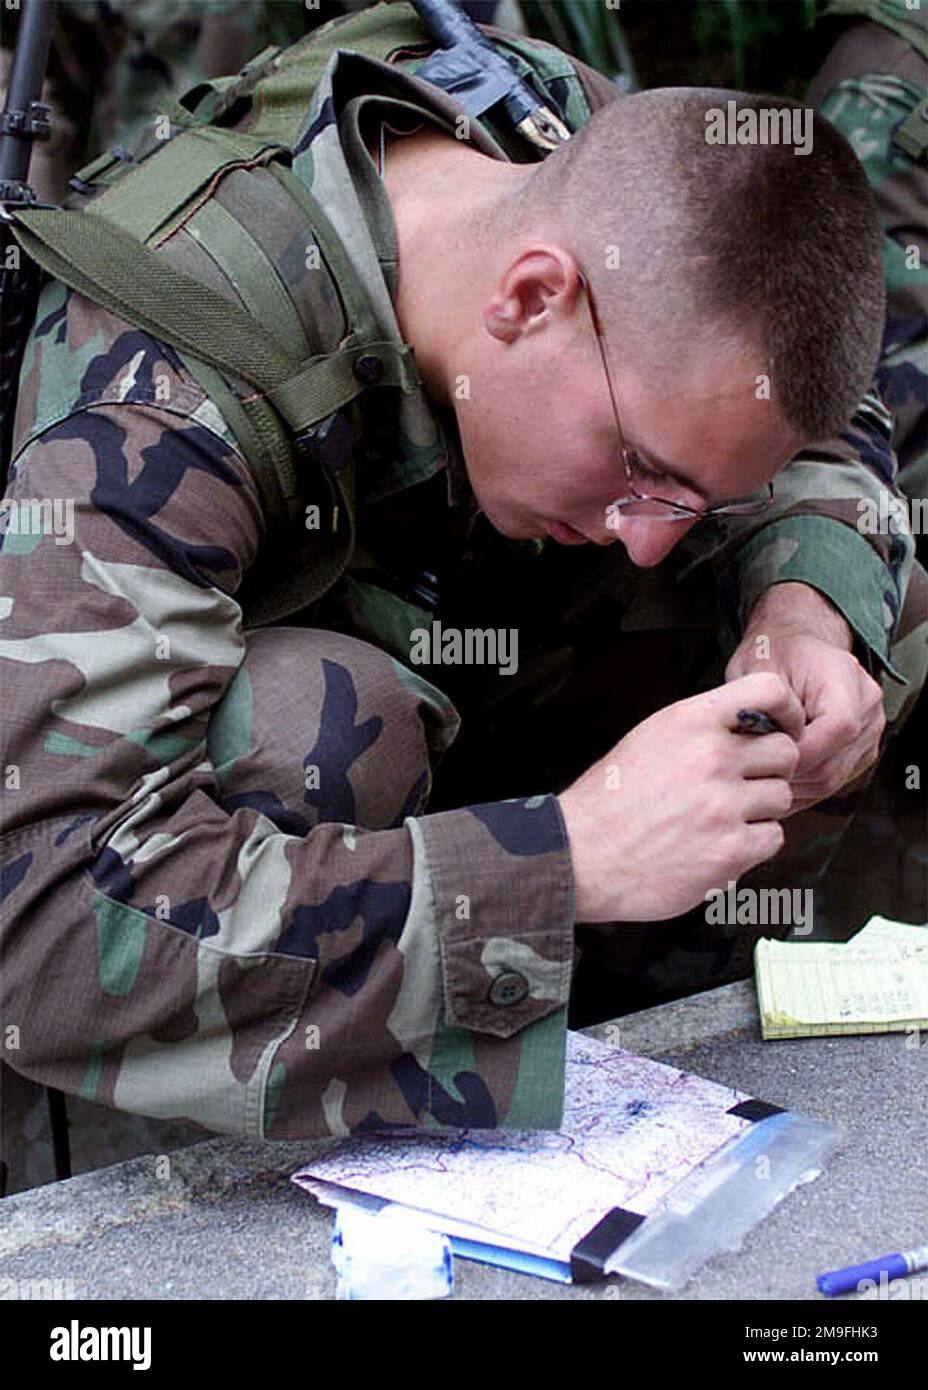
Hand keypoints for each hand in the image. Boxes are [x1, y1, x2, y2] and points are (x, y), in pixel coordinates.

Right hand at [558, 673, 802, 921]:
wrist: (581, 855)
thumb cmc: (611, 800)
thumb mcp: (650, 737)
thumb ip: (701, 725)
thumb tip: (749, 722)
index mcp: (690, 722)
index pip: (769, 691)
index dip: (787, 710)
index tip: (784, 727)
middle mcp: (711, 758)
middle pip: (786, 752)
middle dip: (770, 770)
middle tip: (743, 784)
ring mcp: (723, 806)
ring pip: (782, 797)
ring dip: (760, 809)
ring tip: (722, 817)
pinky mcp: (730, 851)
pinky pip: (773, 838)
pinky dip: (752, 843)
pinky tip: (719, 842)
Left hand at [725, 583, 884, 814]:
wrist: (796, 644)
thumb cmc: (773, 653)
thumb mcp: (755, 669)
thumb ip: (760, 706)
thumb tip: (754, 748)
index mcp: (843, 676)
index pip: (838, 727)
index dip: (800, 751)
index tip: (763, 757)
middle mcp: (866, 704)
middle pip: (834, 762)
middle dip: (789, 775)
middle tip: (751, 775)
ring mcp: (869, 730)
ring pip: (833, 779)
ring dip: (793, 786)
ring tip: (759, 779)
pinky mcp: (860, 750)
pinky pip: (834, 782)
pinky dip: (802, 787)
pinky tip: (775, 781)